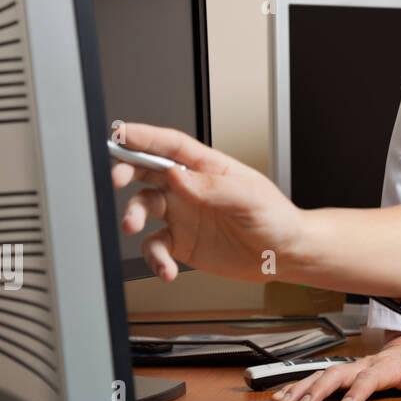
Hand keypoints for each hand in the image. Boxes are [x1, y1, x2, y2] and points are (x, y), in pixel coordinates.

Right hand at [111, 122, 305, 282]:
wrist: (285, 254)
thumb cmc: (275, 217)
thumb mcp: (248, 196)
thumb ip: (211, 186)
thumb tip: (176, 175)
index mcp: (208, 167)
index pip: (171, 145)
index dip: (144, 136)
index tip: (120, 133)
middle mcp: (190, 188)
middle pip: (147, 170)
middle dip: (126, 169)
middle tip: (116, 179)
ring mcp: (183, 214)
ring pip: (143, 206)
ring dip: (132, 215)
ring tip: (133, 227)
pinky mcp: (181, 243)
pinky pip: (155, 246)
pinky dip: (154, 258)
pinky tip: (166, 268)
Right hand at [271, 333, 400, 400]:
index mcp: (389, 366)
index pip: (371, 376)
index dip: (359, 389)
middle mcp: (366, 365)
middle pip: (338, 373)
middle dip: (320, 389)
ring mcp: (353, 367)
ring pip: (323, 374)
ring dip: (303, 387)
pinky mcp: (344, 373)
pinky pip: (318, 378)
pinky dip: (298, 386)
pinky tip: (282, 396)